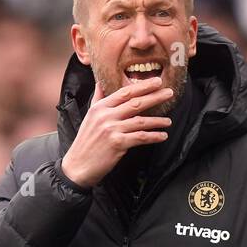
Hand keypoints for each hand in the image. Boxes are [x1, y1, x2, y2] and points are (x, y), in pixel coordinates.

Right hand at [59, 77, 173, 188]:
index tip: (156, 81)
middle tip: (169, 92)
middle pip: (135, 103)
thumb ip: (98, 98)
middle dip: (154, 96)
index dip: (142, 86)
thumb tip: (100, 82)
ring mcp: (112, 129)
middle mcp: (106, 116)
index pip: (124, 92)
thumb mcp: (89, 116)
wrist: (77, 165)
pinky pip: (140, 137)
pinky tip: (162, 136)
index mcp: (100, 107)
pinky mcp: (117, 143)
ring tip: (169, 121)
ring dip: (158, 121)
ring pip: (140, 121)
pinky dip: (153, 136)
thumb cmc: (86, 142)